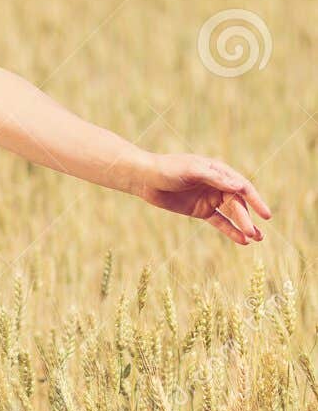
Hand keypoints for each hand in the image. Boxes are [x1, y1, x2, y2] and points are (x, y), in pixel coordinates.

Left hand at [134, 152, 270, 244]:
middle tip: (255, 233)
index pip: (242, 187)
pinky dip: (230, 231)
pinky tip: (242, 241)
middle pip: (237, 203)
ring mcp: (209, 198)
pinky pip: (220, 221)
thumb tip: (239, 187)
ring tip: (257, 239)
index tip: (265, 214)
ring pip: (232, 213)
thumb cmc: (168, 169)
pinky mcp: (201, 210)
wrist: (145, 178)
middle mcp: (217, 184)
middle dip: (247, 218)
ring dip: (244, 225)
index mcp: (217, 171)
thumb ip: (215, 178)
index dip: (256, 200)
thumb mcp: (191, 171)